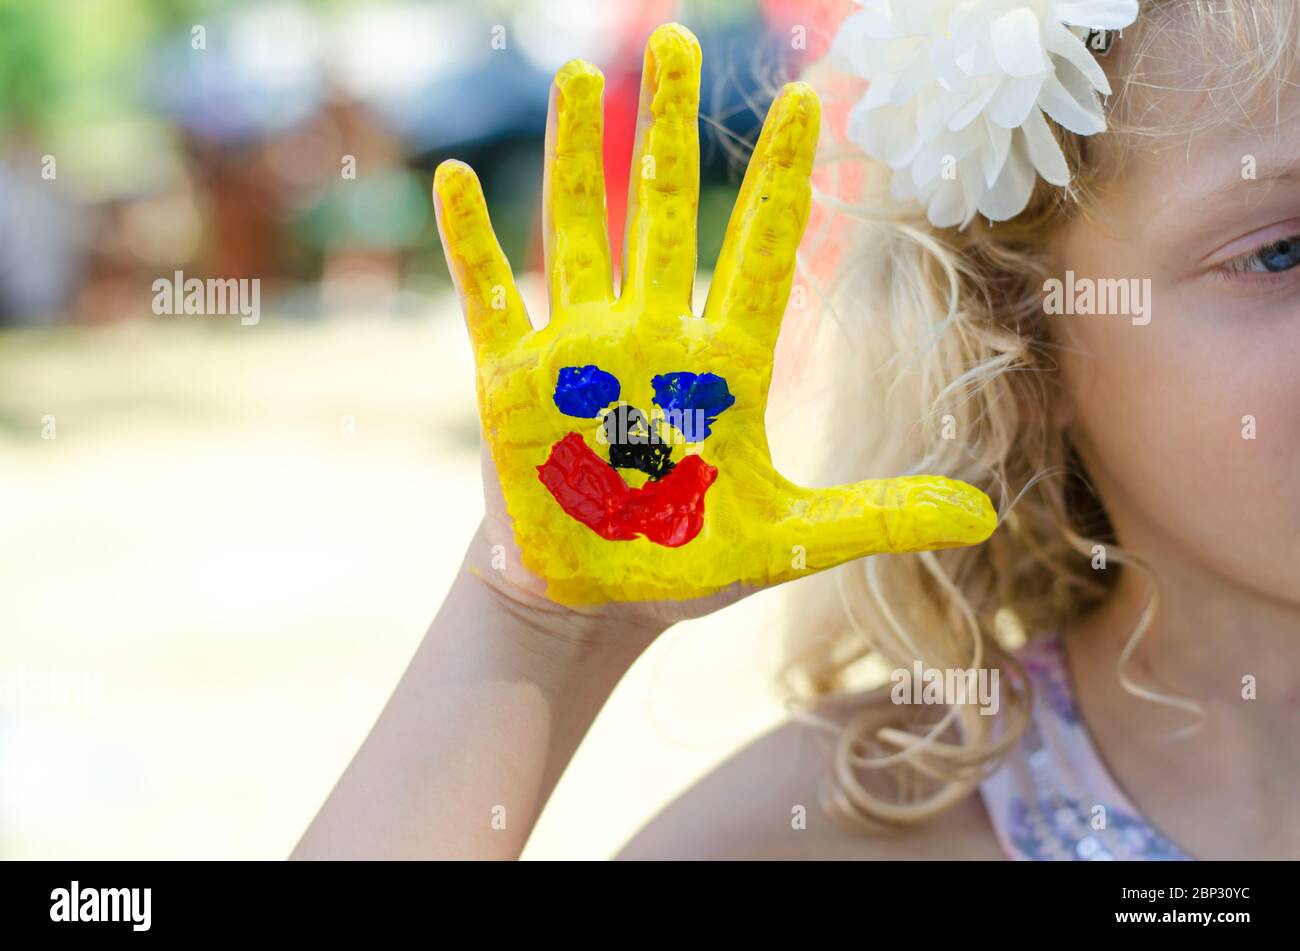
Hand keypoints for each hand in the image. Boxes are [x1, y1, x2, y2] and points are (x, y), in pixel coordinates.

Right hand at [434, 23, 995, 612]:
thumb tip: (985, 519)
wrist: (592, 602)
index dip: (781, 177)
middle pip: (663, 212)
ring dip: (575, 154)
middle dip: (668, 128)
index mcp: (722, 366)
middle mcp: (652, 339)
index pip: (761, 250)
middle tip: (679, 37)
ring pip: (579, 232)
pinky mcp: (511, 382)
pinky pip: (487, 298)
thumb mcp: (790, 543)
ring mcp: (579, 353)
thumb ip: (879, 517)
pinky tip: (456, 179)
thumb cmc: (684, 565)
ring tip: (580, 74)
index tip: (806, 98)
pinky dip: (471, 243)